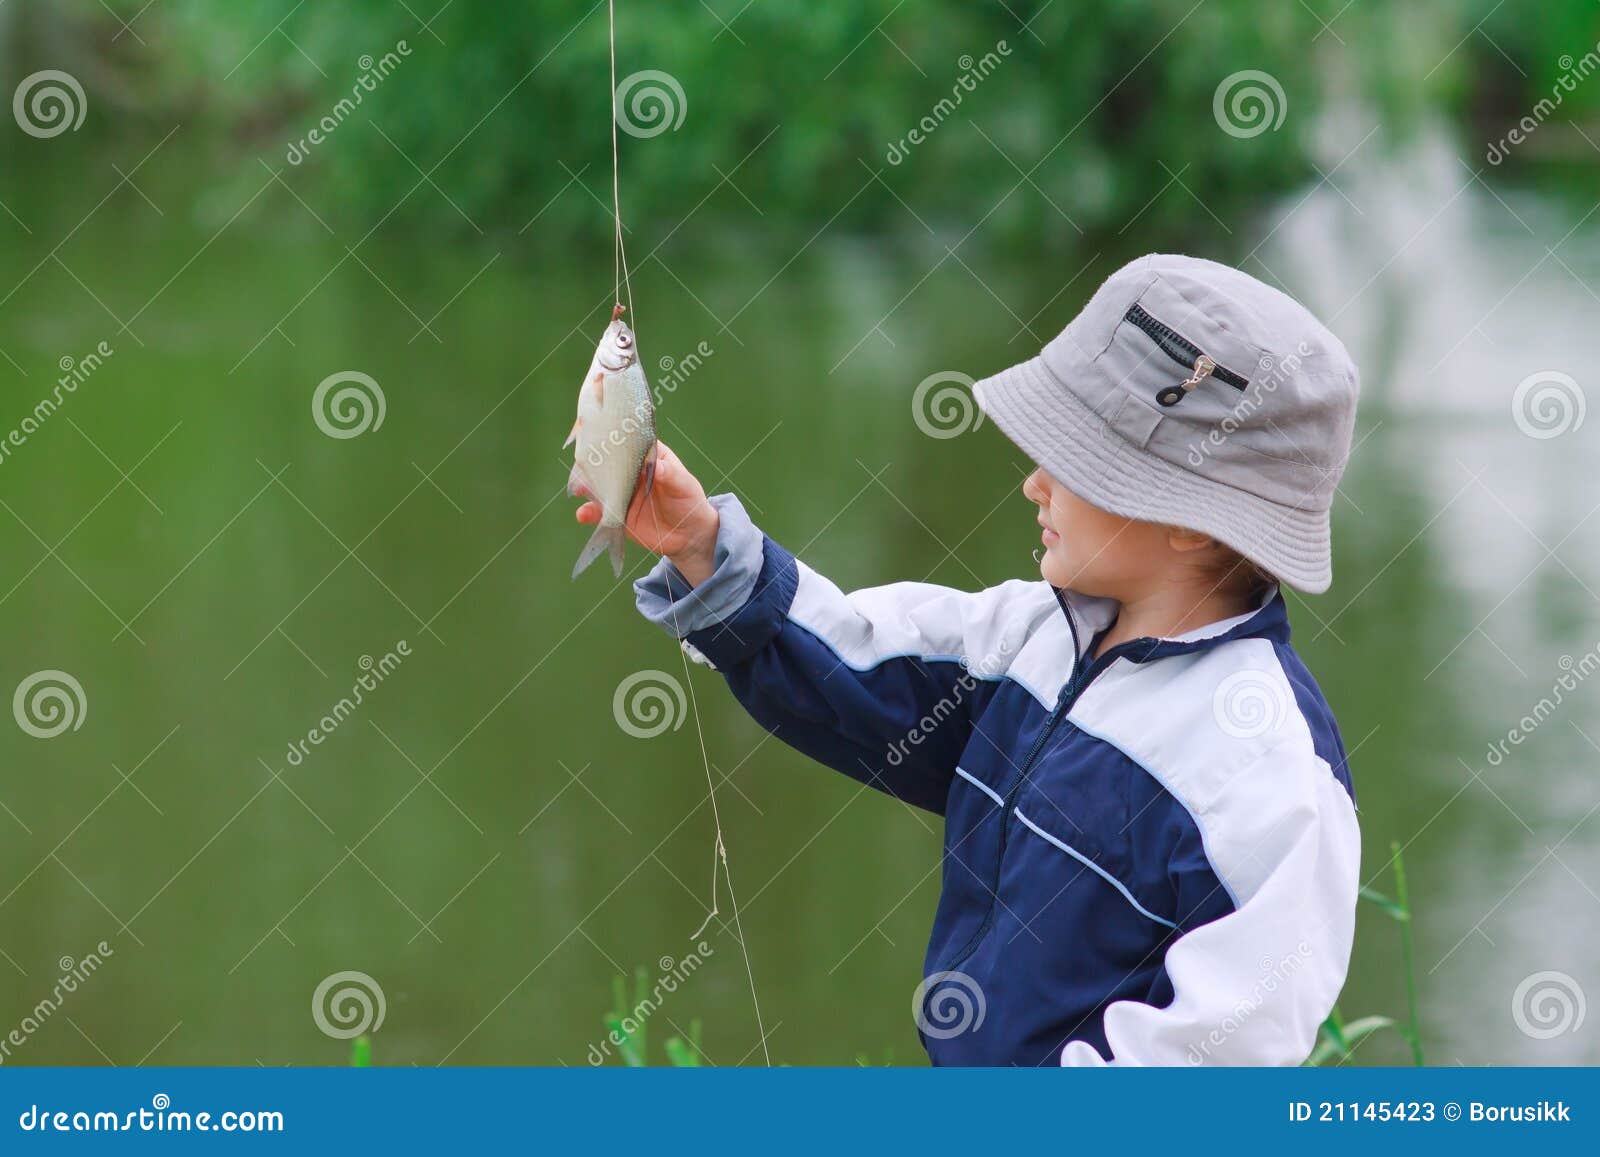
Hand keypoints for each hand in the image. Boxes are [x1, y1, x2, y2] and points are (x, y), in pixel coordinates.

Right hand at [573, 441, 719, 584]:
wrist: (688, 535)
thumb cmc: (689, 501)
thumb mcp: (684, 485)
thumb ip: (671, 475)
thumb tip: (658, 466)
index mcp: (647, 456)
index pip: (628, 442)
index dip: (614, 439)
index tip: (598, 437)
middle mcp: (631, 472)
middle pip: (608, 463)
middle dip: (594, 463)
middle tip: (582, 466)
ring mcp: (622, 492)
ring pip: (599, 485)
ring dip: (587, 486)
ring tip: (579, 489)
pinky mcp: (617, 513)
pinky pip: (599, 511)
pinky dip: (589, 512)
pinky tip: (583, 515)